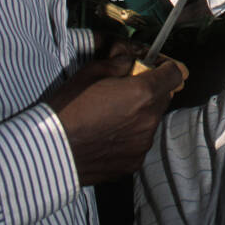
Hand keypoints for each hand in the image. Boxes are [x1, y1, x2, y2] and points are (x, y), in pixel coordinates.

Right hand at [48, 55, 183, 184]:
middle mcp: (149, 120)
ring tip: (112, 118)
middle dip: (150, 92)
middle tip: (126, 92)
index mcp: (142, 94)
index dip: (166, 68)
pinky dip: (130, 137)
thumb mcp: (90, 73)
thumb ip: (119, 63)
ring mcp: (143, 144)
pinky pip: (140, 143)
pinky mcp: (133, 163)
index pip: (174, 74)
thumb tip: (131, 60)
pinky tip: (108, 136)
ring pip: (151, 121)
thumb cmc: (67, 109)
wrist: (50, 150)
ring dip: (140, 116)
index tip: (157, 68)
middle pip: (163, 98)